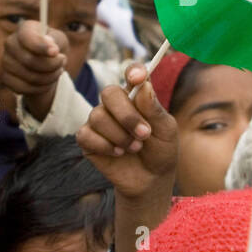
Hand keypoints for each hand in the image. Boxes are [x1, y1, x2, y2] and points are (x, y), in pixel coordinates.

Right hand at [1, 18, 67, 119]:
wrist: (46, 64)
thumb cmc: (53, 48)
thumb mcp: (60, 40)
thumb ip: (56, 41)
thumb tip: (52, 49)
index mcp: (24, 29)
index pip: (27, 37)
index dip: (41, 46)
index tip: (56, 52)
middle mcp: (10, 43)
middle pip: (29, 60)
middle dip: (51, 65)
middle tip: (62, 62)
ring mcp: (6, 61)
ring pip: (29, 76)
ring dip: (49, 78)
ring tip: (57, 72)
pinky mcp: (5, 77)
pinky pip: (23, 88)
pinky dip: (40, 88)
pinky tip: (47, 82)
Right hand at [76, 64, 177, 198]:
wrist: (151, 180)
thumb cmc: (161, 151)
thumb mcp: (166, 130)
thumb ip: (154, 109)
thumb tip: (144, 85)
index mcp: (137, 97)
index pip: (132, 75)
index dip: (133, 72)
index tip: (138, 78)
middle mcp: (116, 105)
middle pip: (109, 93)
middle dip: (126, 115)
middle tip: (144, 134)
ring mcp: (99, 121)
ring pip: (97, 116)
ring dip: (120, 135)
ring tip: (135, 148)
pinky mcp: (87, 139)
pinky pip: (85, 134)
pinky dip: (104, 146)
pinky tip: (118, 153)